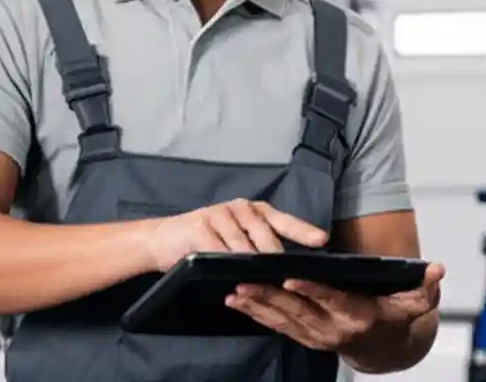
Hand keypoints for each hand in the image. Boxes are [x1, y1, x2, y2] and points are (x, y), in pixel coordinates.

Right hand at [143, 199, 327, 272]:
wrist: (164, 239)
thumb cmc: (206, 240)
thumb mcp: (237, 239)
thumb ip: (259, 246)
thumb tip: (287, 264)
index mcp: (254, 210)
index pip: (284, 220)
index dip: (303, 231)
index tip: (321, 240)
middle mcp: (240, 207)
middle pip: (266, 236)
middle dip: (274, 259)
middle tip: (283, 276)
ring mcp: (220, 214)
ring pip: (244, 246)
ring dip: (250, 264)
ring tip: (257, 279)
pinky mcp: (201, 226)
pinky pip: (220, 249)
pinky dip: (226, 261)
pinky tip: (229, 272)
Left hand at [226, 262, 445, 352]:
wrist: (385, 348)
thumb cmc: (395, 317)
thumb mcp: (414, 303)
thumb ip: (424, 287)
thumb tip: (437, 269)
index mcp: (357, 315)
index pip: (331, 299)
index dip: (311, 288)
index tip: (291, 275)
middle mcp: (333, 329)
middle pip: (298, 310)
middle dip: (270, 296)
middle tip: (245, 282)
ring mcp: (316, 336)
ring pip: (282, 320)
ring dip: (257, 306)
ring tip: (234, 292)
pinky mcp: (305, 337)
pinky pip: (277, 326)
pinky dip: (256, 314)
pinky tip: (237, 302)